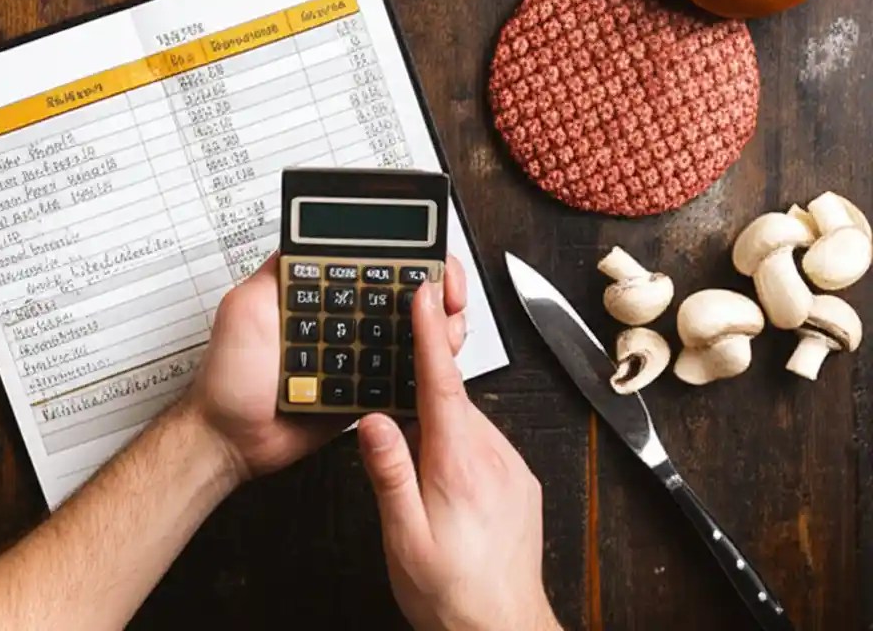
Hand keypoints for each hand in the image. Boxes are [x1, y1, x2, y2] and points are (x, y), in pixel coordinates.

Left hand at [185, 253, 469, 483]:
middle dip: (437, 295)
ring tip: (448, 335)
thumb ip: (279, 271)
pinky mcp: (362, 393)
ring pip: (411, 338)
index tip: (429, 263)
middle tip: (450, 303)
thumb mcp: (245, 308)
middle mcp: (339, 321)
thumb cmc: (227, 377)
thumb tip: (307, 234)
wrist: (230, 440)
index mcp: (317, 293)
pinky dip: (423, 374)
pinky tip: (435, 368)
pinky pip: (400, 381)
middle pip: (403, 298)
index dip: (407, 258)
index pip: (372, 263)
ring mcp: (354, 357)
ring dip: (437, 333)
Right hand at [357, 279, 559, 630]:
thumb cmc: (452, 593)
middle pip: (452, 401)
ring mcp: (512, 469)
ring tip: (414, 474)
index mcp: (460, 465)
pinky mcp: (519, 483)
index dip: (428, 335)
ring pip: (466, 425)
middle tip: (392, 406)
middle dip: (422, 391)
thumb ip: (389, 474)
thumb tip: (373, 422)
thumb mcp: (405, 538)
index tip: (423, 294)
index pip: (442, 384)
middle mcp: (494, 458)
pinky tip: (441, 481)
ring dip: (439, 427)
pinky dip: (457, 445)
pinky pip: (482, 446)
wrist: (503, 629)